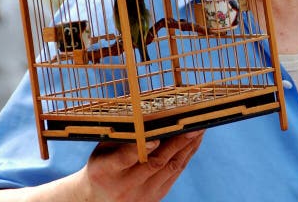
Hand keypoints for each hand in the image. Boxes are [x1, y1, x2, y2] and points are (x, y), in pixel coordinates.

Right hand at [0, 131, 204, 201]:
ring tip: (200, 128)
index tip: (155, 137)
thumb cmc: (101, 164)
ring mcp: (141, 194)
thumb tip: (143, 104)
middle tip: (193, 125)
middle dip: (176, 143)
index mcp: (105, 171)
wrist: (96, 198)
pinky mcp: (155, 197)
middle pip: (154, 163)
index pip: (124, 159)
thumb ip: (121, 133)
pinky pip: (175, 174)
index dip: (141, 148)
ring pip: (169, 168)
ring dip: (187, 147)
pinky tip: (194, 141)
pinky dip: (187, 155)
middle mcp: (124, 186)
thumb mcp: (102, 148)